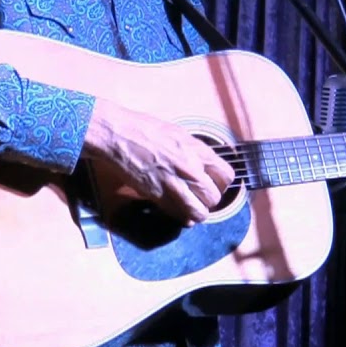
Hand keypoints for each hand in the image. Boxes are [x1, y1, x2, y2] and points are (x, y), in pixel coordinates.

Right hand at [82, 97, 233, 225]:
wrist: (118, 135)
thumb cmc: (144, 129)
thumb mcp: (178, 133)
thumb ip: (194, 150)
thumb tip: (203, 161)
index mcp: (198, 150)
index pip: (226, 175)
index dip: (223, 182)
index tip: (216, 182)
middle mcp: (190, 169)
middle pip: (215, 197)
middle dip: (210, 199)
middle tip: (202, 196)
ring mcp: (174, 185)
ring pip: (200, 212)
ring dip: (198, 212)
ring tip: (193, 207)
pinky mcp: (158, 196)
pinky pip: (179, 216)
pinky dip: (182, 217)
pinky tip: (180, 211)